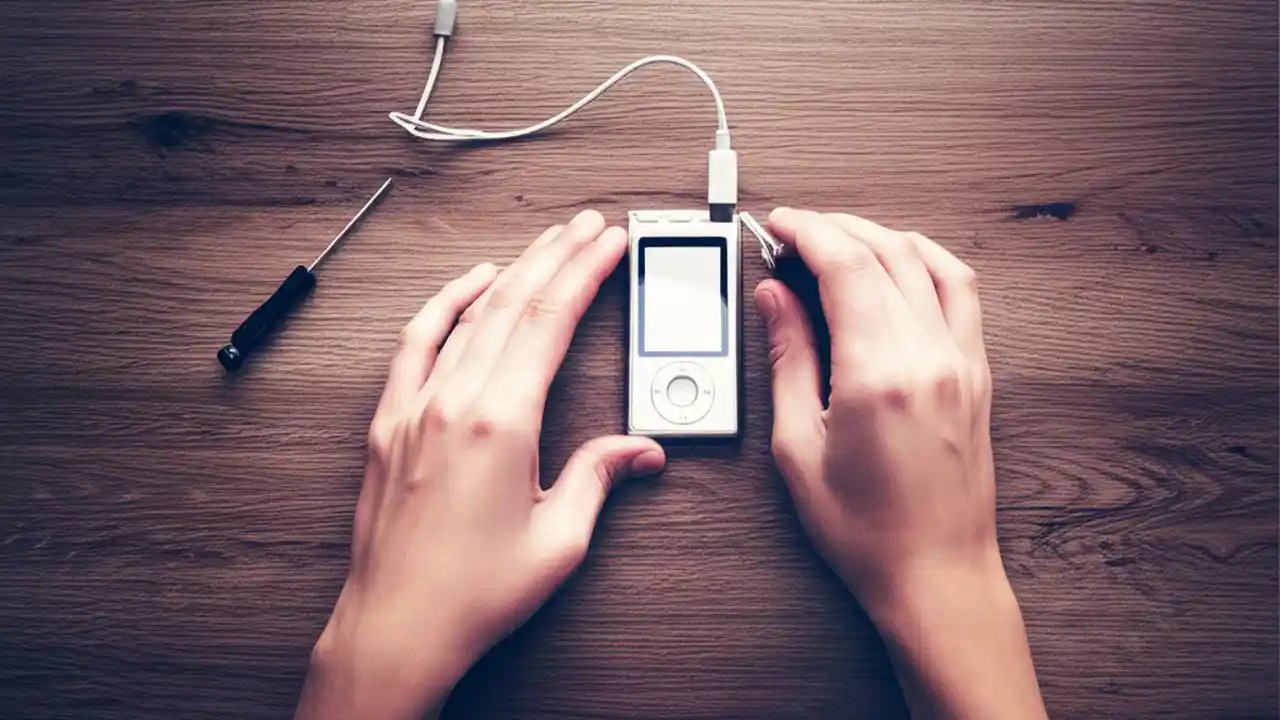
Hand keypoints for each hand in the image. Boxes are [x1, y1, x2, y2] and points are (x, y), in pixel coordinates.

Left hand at [297, 210, 665, 719]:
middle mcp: (453, 403)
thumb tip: (640, 450)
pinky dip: (443, 305)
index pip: (550, 321)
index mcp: (500, 423)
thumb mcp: (559, 540)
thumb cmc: (472, 593)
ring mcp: (415, 408)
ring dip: (510, 272)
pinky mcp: (390, 424)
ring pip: (468, 315)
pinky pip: (415, 343)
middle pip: (512, 303)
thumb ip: (599, 478)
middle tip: (587, 227)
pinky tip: (467, 286)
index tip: (608, 243)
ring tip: (542, 244)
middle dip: (556, 257)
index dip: (585, 273)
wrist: (396, 626)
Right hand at [756, 208, 1044, 718]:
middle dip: (833, 230)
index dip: (807, 231)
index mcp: (879, 375)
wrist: (934, 574)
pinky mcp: (977, 373)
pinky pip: (960, 290)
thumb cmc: (865, 529)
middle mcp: (929, 358)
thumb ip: (788, 359)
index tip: (779, 225)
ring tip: (838, 243)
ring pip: (925, 260)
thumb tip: (774, 298)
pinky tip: (899, 262)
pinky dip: (926, 260)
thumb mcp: (799, 447)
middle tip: (792, 238)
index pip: (845, 265)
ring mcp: (961, 362)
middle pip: (883, 252)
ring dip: (878, 236)